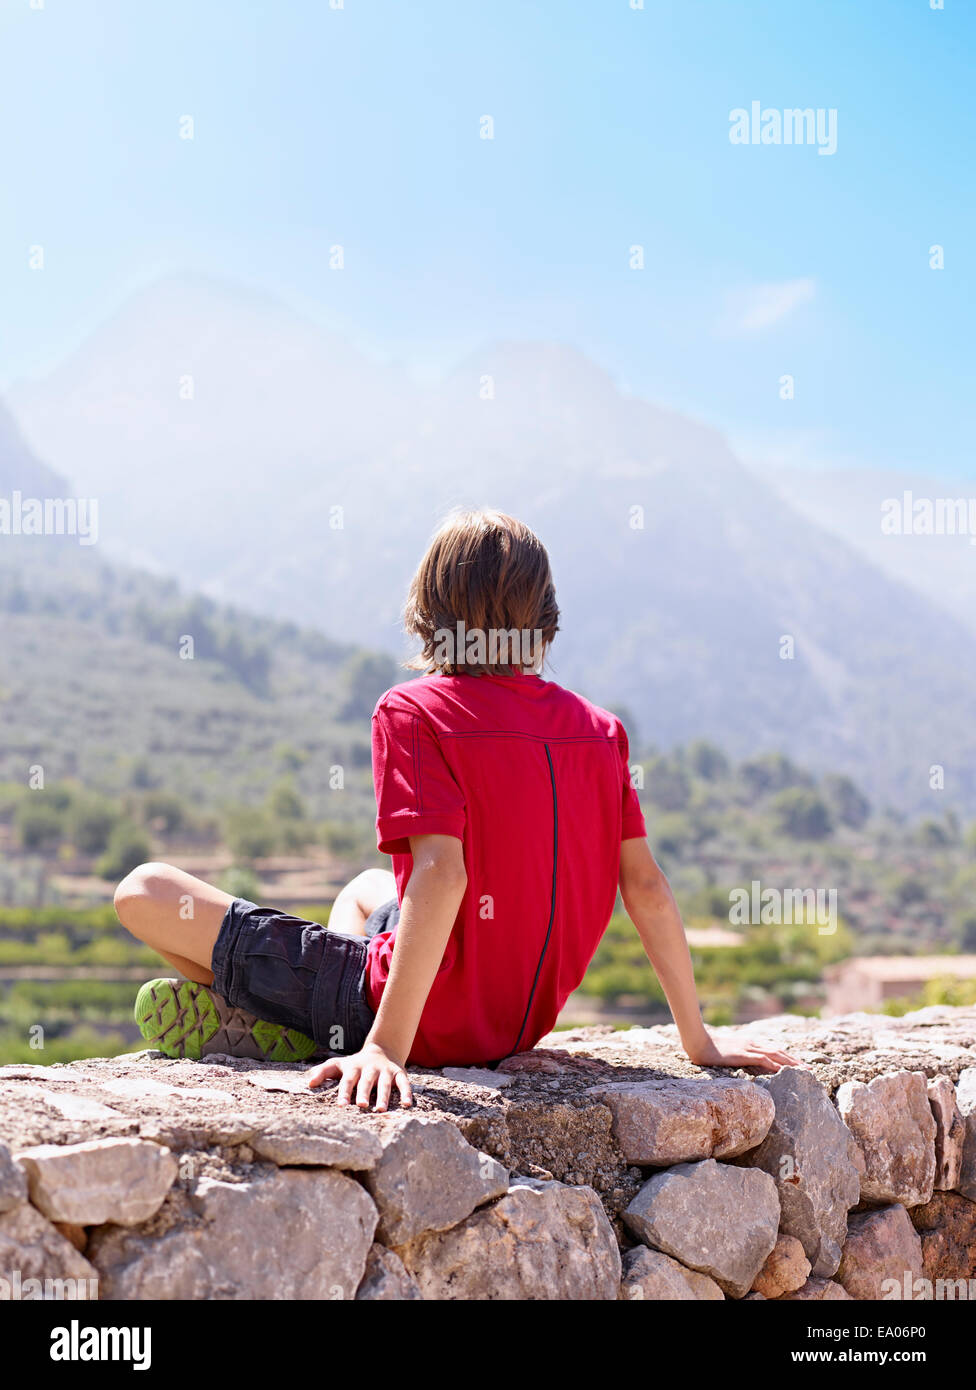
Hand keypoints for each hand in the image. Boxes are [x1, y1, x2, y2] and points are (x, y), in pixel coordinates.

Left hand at [307, 1041, 412, 1111]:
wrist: (382, 1050)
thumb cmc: (355, 1065)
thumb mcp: (339, 1065)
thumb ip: (323, 1071)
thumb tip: (309, 1083)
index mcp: (354, 1068)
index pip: (348, 1080)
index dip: (344, 1092)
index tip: (341, 1105)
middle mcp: (370, 1069)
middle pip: (366, 1082)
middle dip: (364, 1093)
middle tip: (362, 1106)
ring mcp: (385, 1071)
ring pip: (385, 1084)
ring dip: (384, 1096)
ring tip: (381, 1110)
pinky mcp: (399, 1074)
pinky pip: (403, 1083)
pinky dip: (406, 1093)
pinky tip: (407, 1105)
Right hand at [685, 1030, 807, 1072]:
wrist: (700, 1043)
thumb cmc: (712, 1049)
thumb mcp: (730, 1052)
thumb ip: (740, 1055)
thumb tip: (748, 1063)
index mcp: (751, 1043)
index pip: (774, 1050)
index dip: (789, 1058)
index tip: (800, 1065)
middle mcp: (753, 1044)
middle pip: (779, 1052)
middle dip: (795, 1061)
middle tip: (810, 1070)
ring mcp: (749, 1048)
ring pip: (775, 1055)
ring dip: (790, 1063)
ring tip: (803, 1070)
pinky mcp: (743, 1054)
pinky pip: (763, 1059)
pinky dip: (775, 1064)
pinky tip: (783, 1070)